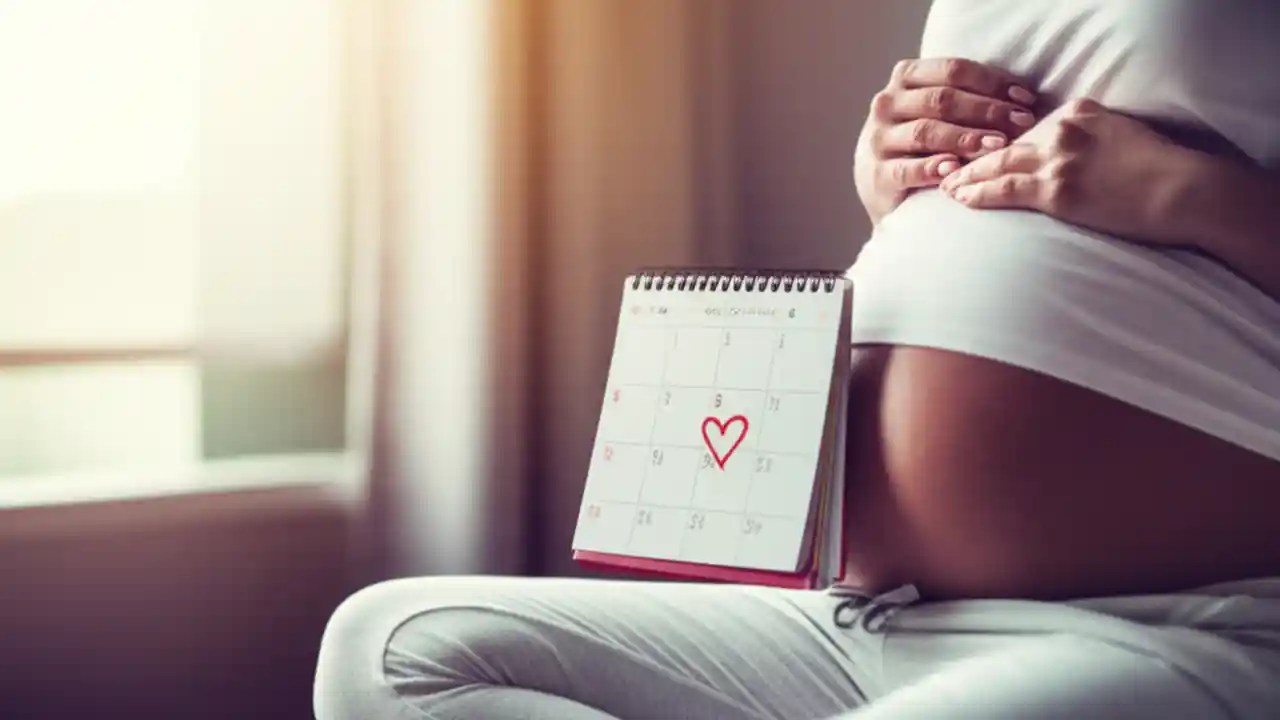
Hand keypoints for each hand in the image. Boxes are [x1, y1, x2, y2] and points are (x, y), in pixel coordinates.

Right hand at [854, 57, 1038, 224]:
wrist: (880, 182)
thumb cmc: (922, 141)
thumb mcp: (937, 110)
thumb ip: (969, 97)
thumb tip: (1024, 99)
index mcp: (905, 77)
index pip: (952, 70)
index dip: (992, 82)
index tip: (1026, 99)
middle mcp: (887, 104)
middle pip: (941, 99)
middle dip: (986, 110)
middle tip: (1021, 123)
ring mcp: (879, 139)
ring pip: (925, 132)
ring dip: (966, 138)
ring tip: (997, 146)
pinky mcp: (877, 175)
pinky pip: (906, 170)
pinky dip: (932, 169)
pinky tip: (955, 169)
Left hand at [939, 99, 1189, 243]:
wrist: (1183, 191)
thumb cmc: (1160, 170)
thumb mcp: (1121, 135)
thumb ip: (1089, 136)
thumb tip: (1066, 150)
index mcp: (1079, 112)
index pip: (1026, 127)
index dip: (998, 140)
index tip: (976, 148)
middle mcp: (1064, 130)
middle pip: (1006, 143)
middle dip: (972, 155)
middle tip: (946, 164)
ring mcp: (1059, 160)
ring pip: (998, 165)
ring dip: (966, 176)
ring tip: (945, 186)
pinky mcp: (1058, 190)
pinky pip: (1005, 190)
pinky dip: (978, 193)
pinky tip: (960, 198)